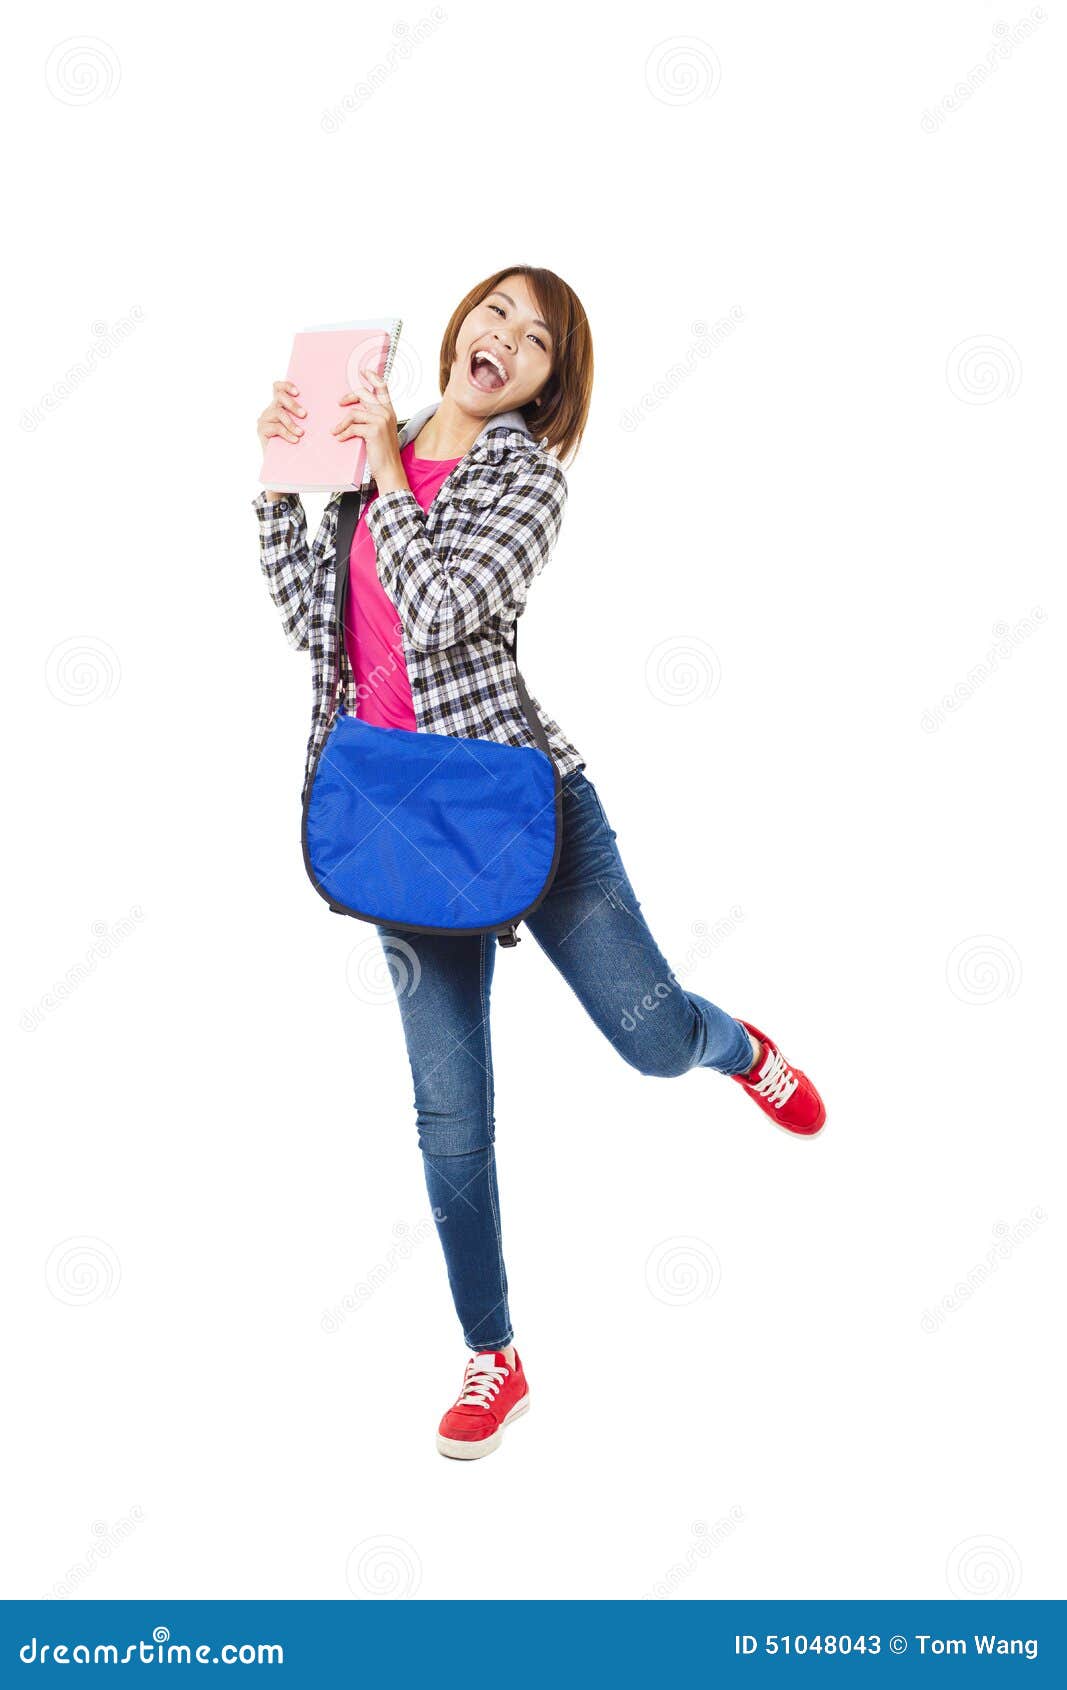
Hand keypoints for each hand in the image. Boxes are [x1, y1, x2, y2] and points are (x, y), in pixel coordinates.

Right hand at [257, 381, 306, 500]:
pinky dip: (286, 433)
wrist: (280, 464)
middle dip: (293, 405)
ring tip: (301, 433)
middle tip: (304, 415)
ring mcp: (264, 419)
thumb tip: (326, 409)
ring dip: (291, 423)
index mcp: (278, 405)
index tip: (298, 392)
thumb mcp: (300, 427)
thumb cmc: (294, 444)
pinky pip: (275, 428)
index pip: (277, 387)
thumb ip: (303, 417)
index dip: (286, 386)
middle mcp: (269, 410)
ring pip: (278, 413)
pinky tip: (294, 440)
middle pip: (278, 397)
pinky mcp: (261, 430)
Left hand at [333, 369, 404, 488]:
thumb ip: (373, 418)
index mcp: (389, 411)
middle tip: (340, 403)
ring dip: (342, 423)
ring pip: (354, 413)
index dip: (372, 377)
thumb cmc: (384, 453)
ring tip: (336, 430)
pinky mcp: (373, 430)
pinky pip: (352, 427)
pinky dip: (343, 433)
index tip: (363, 372)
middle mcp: (386, 412)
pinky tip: (340, 438)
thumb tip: (356, 411)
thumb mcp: (382, 431)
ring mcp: (381, 420)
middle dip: (349, 397)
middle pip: (363, 394)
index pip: (382, 387)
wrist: (390, 469)